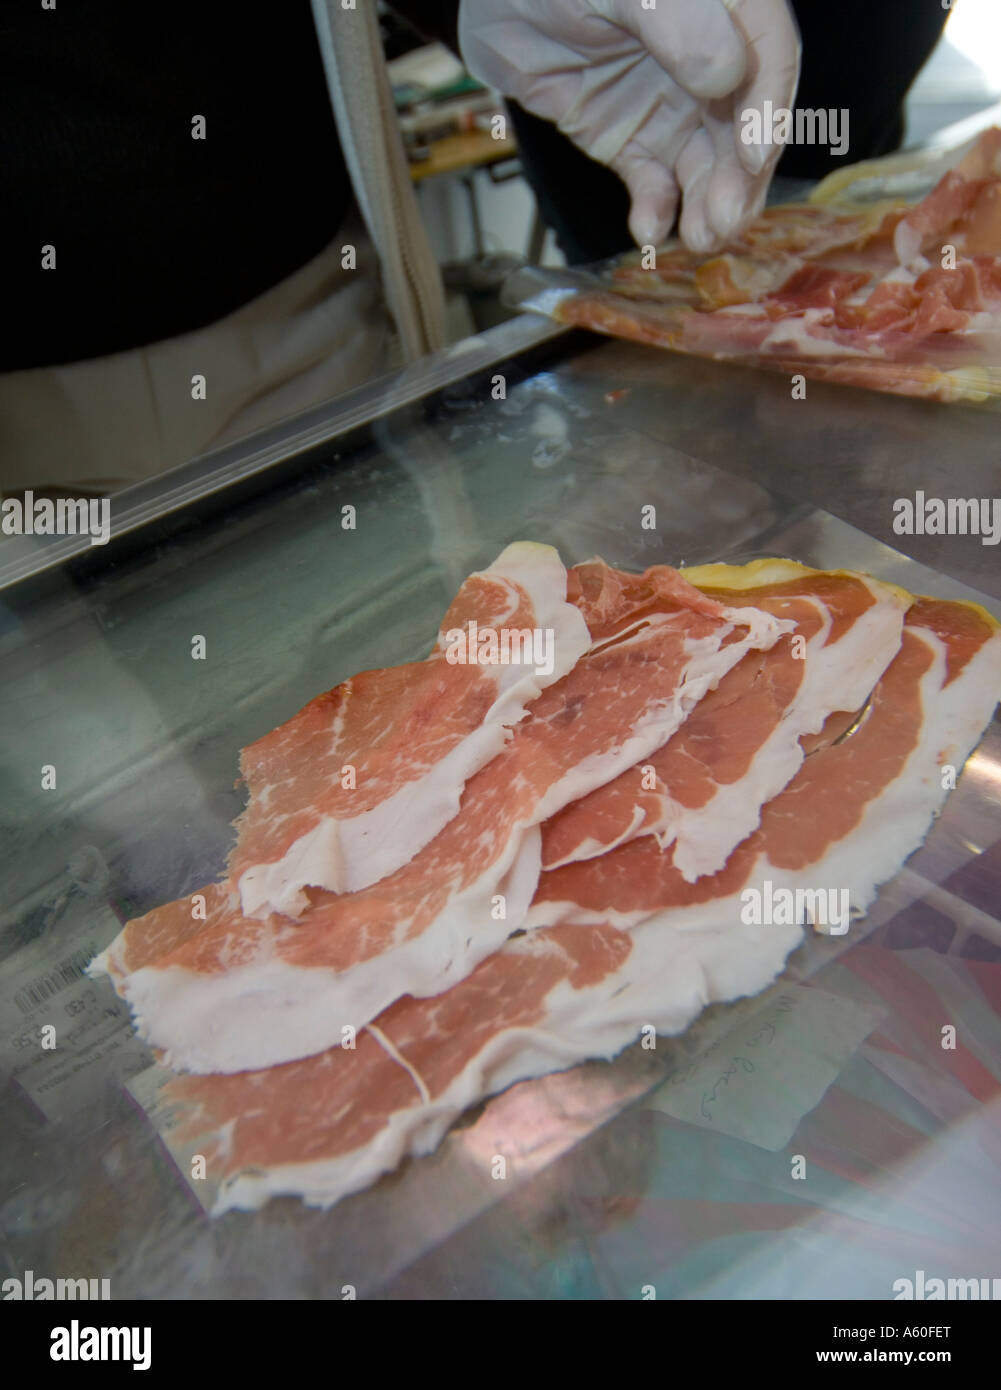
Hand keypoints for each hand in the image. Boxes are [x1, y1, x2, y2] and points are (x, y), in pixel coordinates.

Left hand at [459, 0, 800, 251]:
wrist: (491, 0)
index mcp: (722, 9)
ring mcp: (669, 105)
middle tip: (727, 220)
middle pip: (742, 124)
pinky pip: (652, 183)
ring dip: (707, 205)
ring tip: (701, 239)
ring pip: (704, 163)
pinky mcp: (630, 142)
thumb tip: (727, 75)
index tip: (754, 158)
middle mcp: (706, 61)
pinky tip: (649, 229)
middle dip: (739, 178)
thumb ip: (678, 22)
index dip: (768, 110)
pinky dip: (655, 210)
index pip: (768, 57)